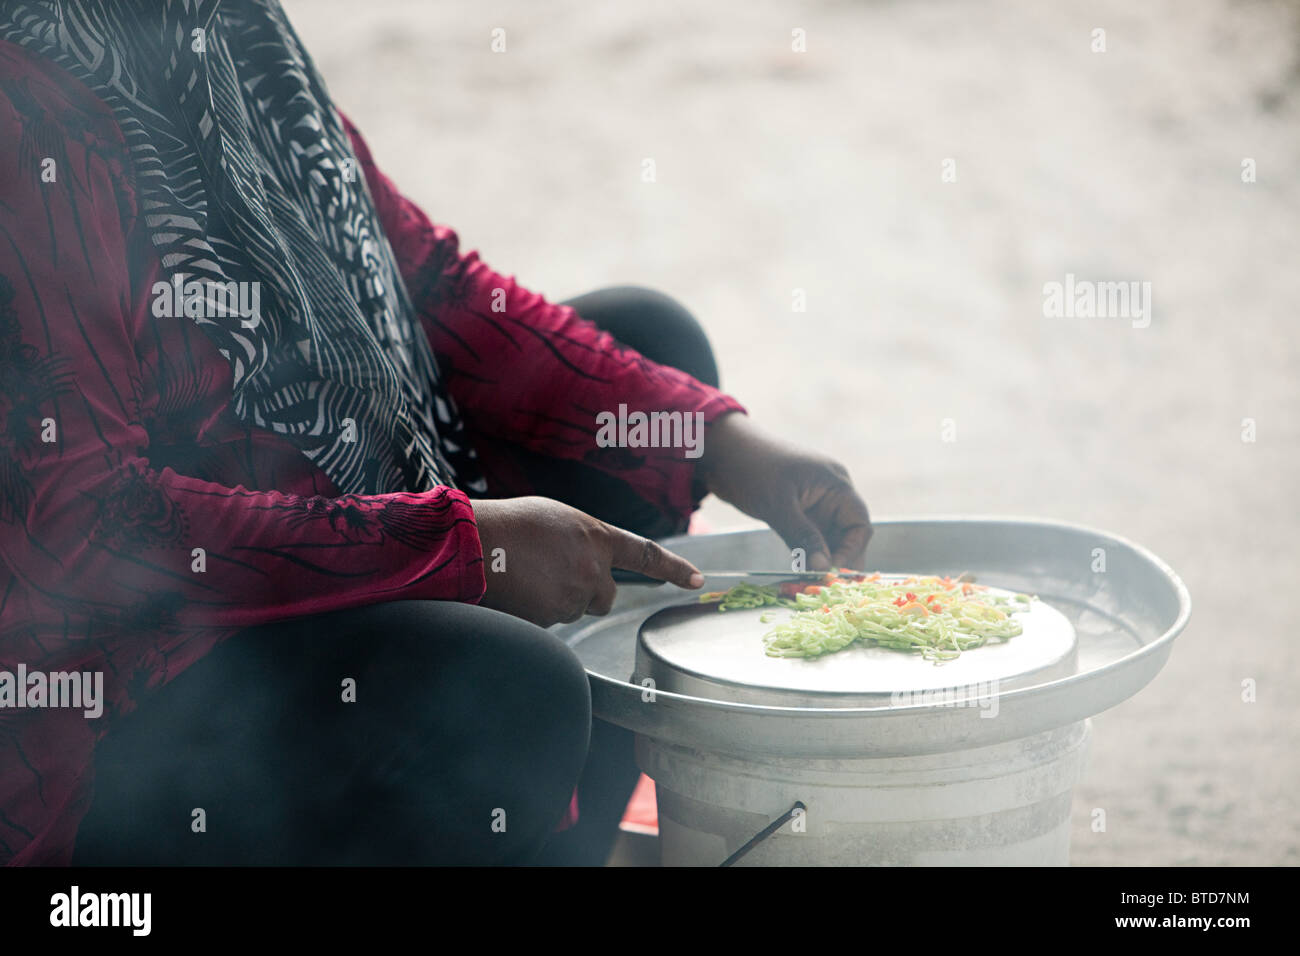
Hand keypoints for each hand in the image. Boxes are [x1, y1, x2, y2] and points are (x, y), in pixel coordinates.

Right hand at [472, 496, 703, 626]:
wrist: (473, 542)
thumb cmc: (510, 524)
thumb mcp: (557, 519)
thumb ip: (583, 541)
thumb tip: (589, 563)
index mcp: (595, 537)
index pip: (645, 554)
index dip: (673, 568)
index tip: (698, 580)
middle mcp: (591, 569)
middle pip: (605, 596)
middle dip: (587, 592)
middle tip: (554, 575)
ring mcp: (572, 596)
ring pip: (574, 609)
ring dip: (556, 600)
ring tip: (527, 576)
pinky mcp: (550, 619)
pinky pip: (550, 623)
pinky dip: (537, 612)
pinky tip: (518, 591)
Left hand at [697, 413, 871, 571]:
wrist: (720, 452)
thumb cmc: (751, 468)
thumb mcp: (778, 505)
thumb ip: (803, 537)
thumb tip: (823, 568)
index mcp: (835, 484)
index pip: (859, 524)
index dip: (851, 551)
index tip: (832, 573)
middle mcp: (830, 493)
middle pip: (847, 534)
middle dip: (839, 559)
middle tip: (825, 585)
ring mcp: (814, 502)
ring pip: (828, 538)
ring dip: (821, 559)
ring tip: (810, 583)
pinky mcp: (797, 510)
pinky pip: (810, 536)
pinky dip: (807, 552)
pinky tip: (800, 570)